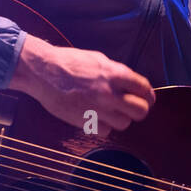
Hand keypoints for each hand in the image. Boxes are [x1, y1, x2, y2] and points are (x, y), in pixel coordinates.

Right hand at [9, 34, 154, 131]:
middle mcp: (108, 93)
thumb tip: (130, 83)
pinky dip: (103, 126)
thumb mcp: (97, 59)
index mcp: (113, 74)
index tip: (147, 98)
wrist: (43, 71)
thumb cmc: (68, 62)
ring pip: (124, 123)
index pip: (144, 88)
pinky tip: (96, 116)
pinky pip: (105, 131)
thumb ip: (116, 72)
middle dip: (139, 109)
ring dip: (120, 118)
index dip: (148, 95)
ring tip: (110, 110)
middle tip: (132, 107)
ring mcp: (97, 109)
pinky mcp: (85, 121)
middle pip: (140, 111)